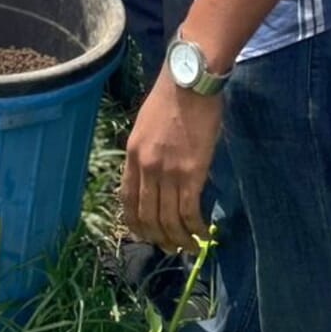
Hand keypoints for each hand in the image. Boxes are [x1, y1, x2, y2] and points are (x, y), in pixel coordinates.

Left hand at [121, 64, 221, 250]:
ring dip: (178, 239)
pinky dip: (195, 230)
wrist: (190, 83)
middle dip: (157, 237)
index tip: (144, 234)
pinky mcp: (191, 174)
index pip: (127, 199)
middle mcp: (146, 168)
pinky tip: (203, 237)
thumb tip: (155, 175)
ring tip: (188, 248)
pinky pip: (189, 212)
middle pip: (147, 215)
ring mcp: (167, 173)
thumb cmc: (171, 98)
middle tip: (169, 248)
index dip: (135, 222)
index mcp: (132, 155)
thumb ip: (147, 152)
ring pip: (168, 219)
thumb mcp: (146, 126)